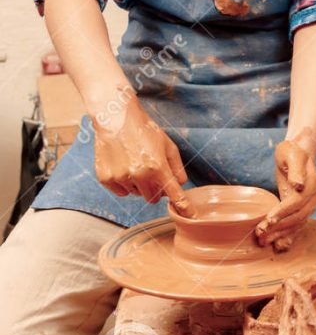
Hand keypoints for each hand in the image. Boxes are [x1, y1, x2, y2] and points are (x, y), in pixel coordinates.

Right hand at [93, 94, 190, 211]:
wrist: (115, 118)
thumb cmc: (144, 130)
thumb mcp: (167, 145)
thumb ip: (176, 167)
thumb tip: (181, 184)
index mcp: (157, 167)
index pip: (173, 194)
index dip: (183, 206)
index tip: (190, 216)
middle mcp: (138, 175)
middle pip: (152, 198)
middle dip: (155, 189)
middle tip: (152, 172)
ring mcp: (120, 178)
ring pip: (136, 194)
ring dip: (139, 185)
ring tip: (135, 163)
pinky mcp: (106, 178)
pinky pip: (121, 191)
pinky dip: (124, 184)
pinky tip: (123, 166)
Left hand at [256, 133, 315, 248]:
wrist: (298, 153)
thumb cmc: (292, 152)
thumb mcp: (291, 154)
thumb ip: (296, 170)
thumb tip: (298, 185)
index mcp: (313, 184)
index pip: (297, 202)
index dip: (282, 212)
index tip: (267, 219)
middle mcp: (315, 197)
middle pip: (297, 217)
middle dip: (278, 227)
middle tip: (260, 234)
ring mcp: (311, 205)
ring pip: (297, 224)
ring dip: (281, 234)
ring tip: (264, 241)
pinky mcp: (303, 210)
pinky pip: (297, 226)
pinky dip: (287, 236)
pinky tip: (277, 245)